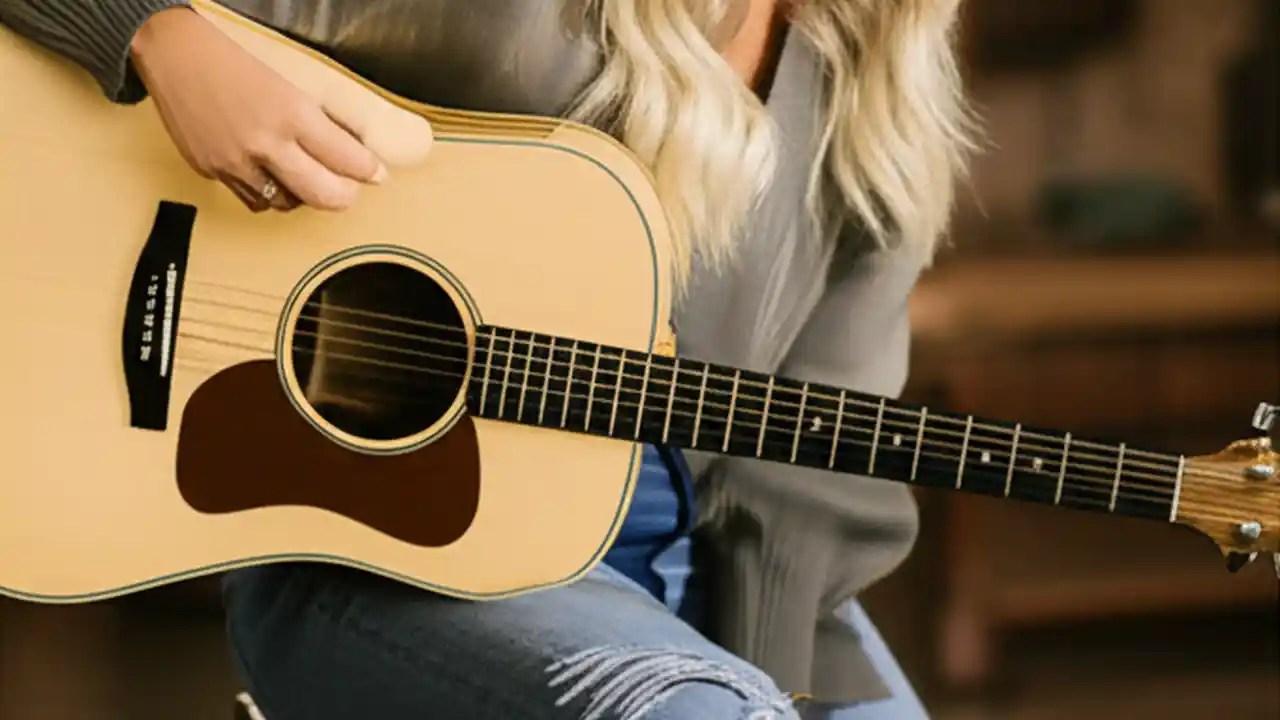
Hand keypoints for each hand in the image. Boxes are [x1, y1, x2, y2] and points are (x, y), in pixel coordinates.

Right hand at [129, 7, 432, 211]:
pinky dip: (267, 192)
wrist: (174, 55)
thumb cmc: (232, 62)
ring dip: (302, 196)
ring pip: (286, 203)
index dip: (368, 171)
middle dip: (344, 197)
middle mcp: (266, 144)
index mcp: (292, 114)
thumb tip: (349, 148)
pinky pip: (251, 197)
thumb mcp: (288, 84)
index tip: (376, 174)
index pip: (347, 159)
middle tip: (349, 191)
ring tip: (306, 180)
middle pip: (323, 195)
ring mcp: (236, 162)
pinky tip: (270, 175)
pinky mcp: (212, 171)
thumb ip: (316, 120)